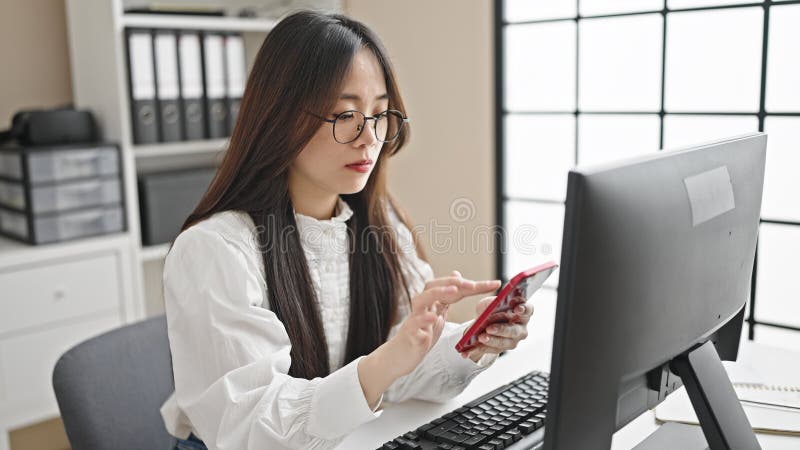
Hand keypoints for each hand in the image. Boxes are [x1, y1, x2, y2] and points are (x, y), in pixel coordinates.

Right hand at [382, 270, 501, 377]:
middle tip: (472, 284)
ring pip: (421, 300)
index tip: (494, 284)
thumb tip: (456, 274)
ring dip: (437, 293)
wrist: (400, 355)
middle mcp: (423, 306)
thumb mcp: (438, 314)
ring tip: (453, 291)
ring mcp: (415, 319)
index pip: (453, 287)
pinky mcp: (410, 334)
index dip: (473, 285)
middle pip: (433, 286)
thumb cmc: (421, 334)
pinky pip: (414, 324)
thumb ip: (448, 296)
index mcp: (433, 302)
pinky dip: (423, 319)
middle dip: (453, 283)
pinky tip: (433, 317)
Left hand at [459, 295, 533, 362]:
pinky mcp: (500, 349)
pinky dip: (476, 351)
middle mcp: (521, 328)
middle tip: (489, 328)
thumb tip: (491, 306)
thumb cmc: (492, 308)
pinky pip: (488, 350)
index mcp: (522, 312)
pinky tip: (466, 352)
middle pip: (514, 330)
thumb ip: (493, 303)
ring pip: (503, 343)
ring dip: (491, 341)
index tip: (516, 309)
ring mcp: (512, 340)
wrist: (484, 321)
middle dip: (501, 329)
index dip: (524, 309)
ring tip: (480, 338)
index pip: (528, 310)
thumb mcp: (491, 302)